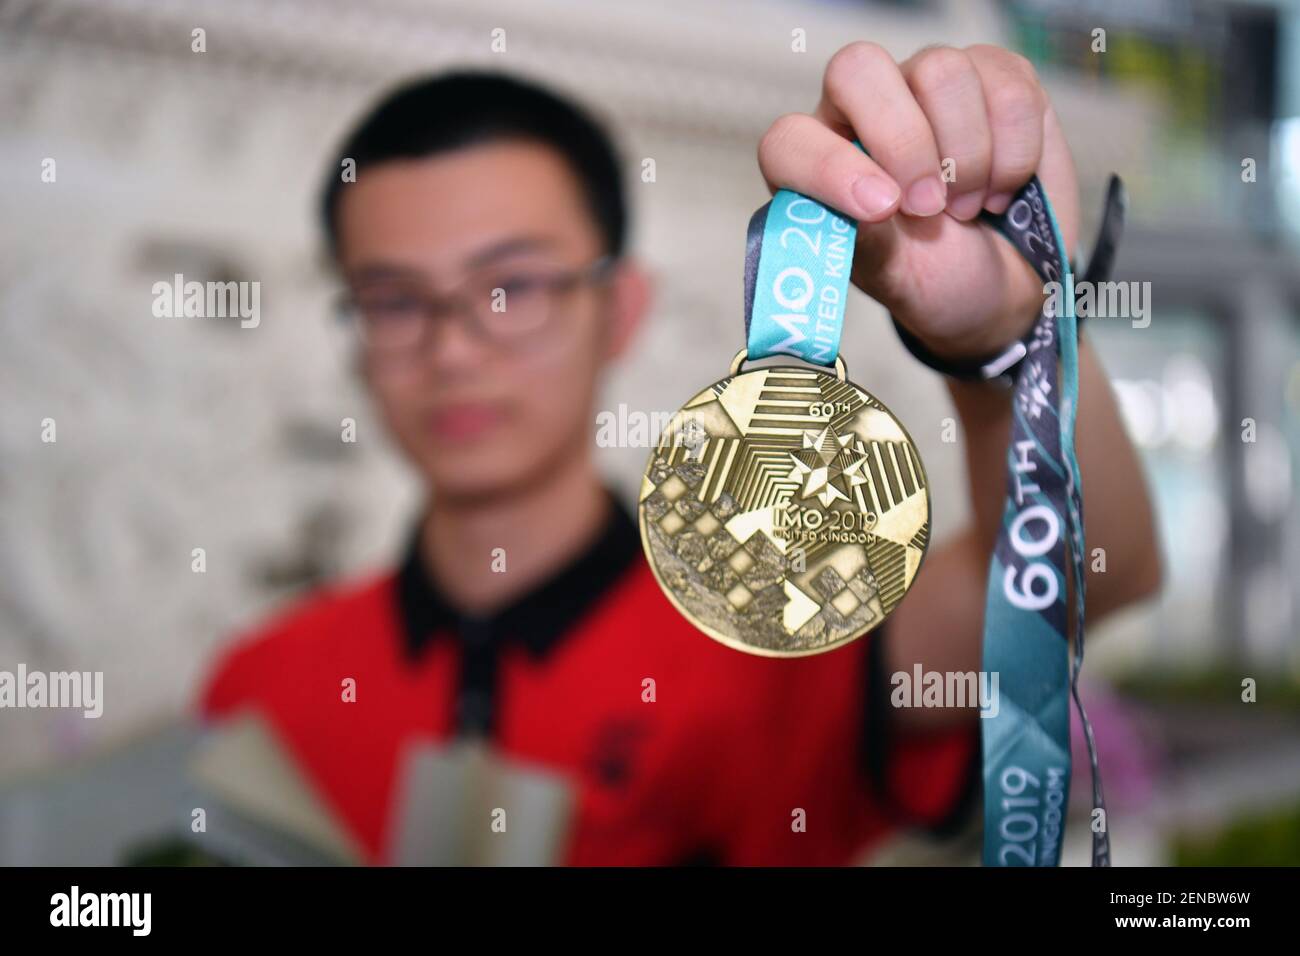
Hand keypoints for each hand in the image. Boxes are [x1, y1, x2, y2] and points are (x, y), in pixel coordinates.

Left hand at [758, 42, 1079, 361]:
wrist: (997, 286)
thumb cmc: (929, 277)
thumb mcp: (890, 275)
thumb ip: (863, 240)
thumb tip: (865, 207)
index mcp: (816, 162)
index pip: (790, 138)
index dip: (828, 167)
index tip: (879, 211)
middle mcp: (862, 109)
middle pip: (859, 68)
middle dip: (903, 142)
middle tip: (929, 207)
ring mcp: (926, 84)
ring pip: (942, 71)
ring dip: (968, 155)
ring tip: (966, 207)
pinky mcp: (994, 76)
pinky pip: (1009, 88)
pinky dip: (1016, 153)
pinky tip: (1002, 187)